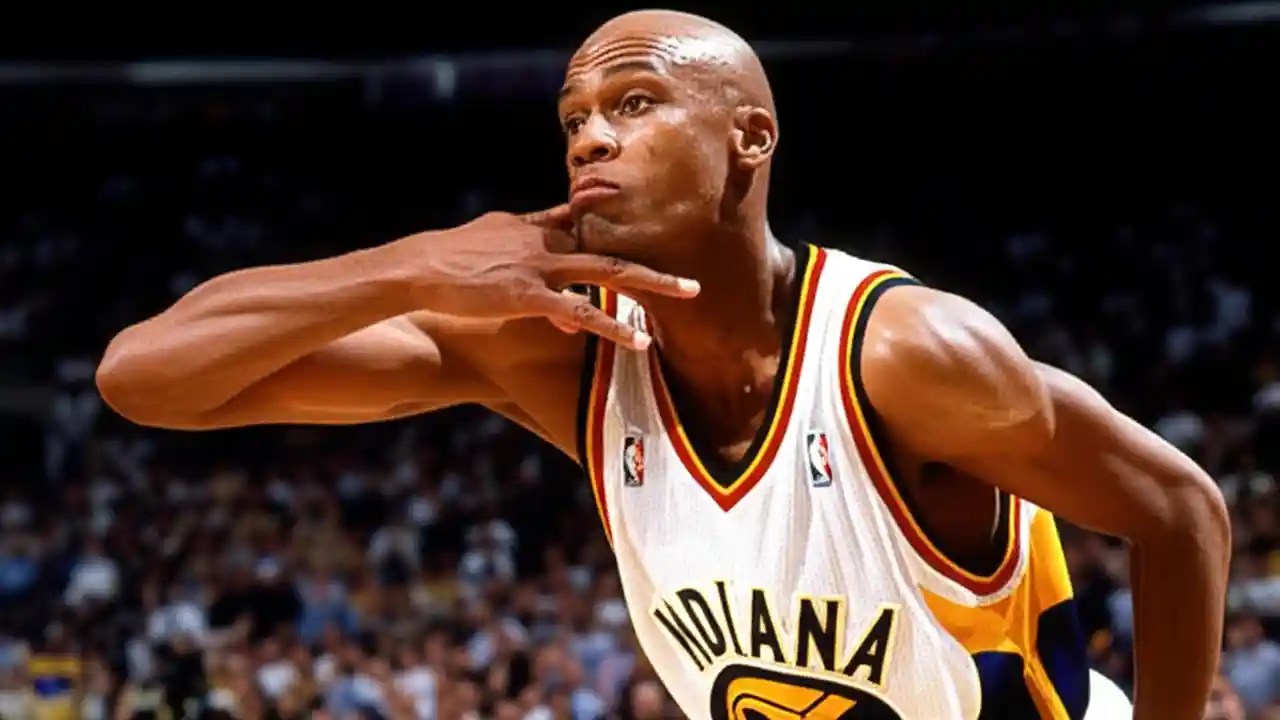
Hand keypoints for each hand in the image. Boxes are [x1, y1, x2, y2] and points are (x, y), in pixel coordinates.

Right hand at [406, 205, 698, 349]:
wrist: (420, 266)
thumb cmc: (451, 256)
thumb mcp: (494, 233)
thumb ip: (528, 235)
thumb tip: (550, 244)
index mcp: (536, 227)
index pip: (585, 217)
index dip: (618, 218)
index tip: (651, 220)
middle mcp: (546, 243)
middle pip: (611, 247)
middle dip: (653, 264)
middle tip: (692, 280)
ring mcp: (541, 267)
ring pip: (608, 272)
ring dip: (652, 285)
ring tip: (688, 294)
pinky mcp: (529, 295)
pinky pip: (581, 311)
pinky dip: (613, 325)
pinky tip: (638, 340)